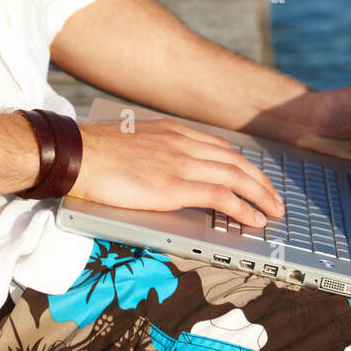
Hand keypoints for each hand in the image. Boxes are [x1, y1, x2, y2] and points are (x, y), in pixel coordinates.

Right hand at [69, 117, 285, 228]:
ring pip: (235, 176)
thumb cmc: (93, 152)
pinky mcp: (174, 185)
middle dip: (260, 181)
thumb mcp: (131, 141)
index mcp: (172, 131)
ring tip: (273, 211)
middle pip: (235, 160)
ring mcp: (180, 162)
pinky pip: (221, 195)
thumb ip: (151, 151)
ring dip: (260, 195)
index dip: (242, 164)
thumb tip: (156, 167)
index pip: (219, 147)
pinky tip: (254, 219)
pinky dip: (243, 208)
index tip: (254, 178)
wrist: (76, 154)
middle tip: (274, 199)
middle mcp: (182, 142)